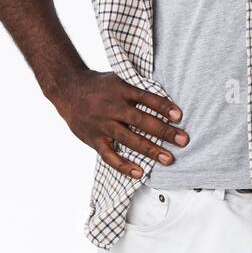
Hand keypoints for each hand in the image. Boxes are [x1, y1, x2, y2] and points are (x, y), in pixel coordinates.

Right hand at [45, 68, 188, 179]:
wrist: (68, 90)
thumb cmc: (99, 85)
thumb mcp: (119, 79)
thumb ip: (138, 89)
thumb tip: (165, 100)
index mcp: (121, 90)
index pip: (146, 98)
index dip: (163, 107)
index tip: (179, 116)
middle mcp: (113, 107)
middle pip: (141, 121)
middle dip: (164, 131)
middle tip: (183, 140)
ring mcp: (103, 124)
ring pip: (129, 139)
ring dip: (150, 150)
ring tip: (168, 159)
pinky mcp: (94, 139)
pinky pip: (110, 155)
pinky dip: (124, 165)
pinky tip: (139, 172)